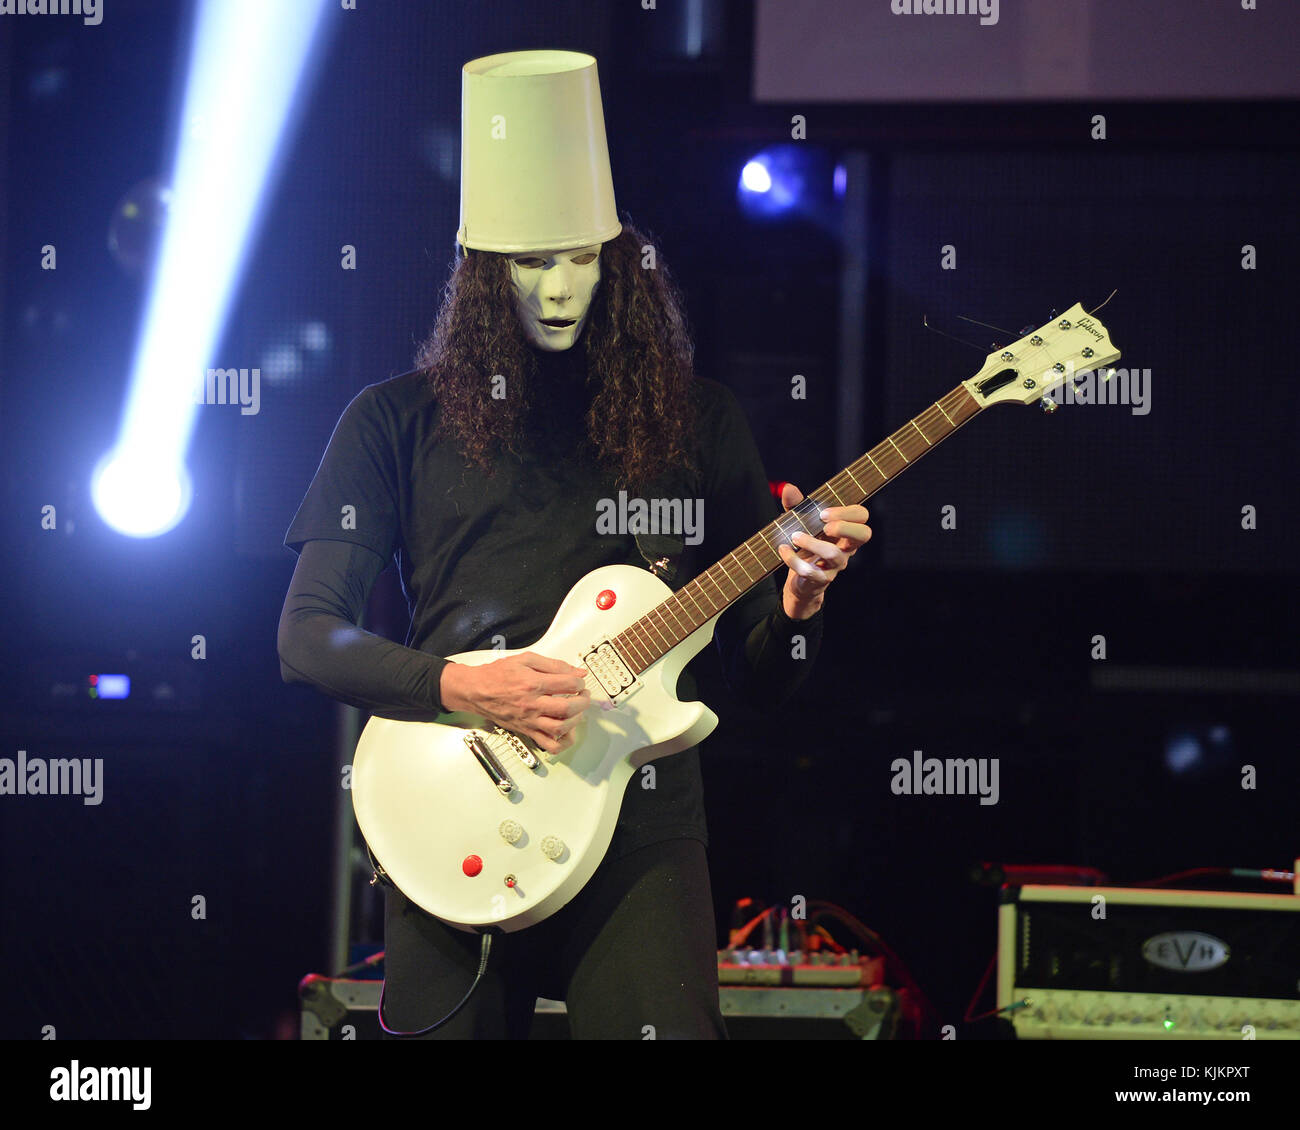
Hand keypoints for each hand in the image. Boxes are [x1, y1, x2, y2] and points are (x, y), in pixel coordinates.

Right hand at [440, 652, 590, 752]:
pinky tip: (566, 730)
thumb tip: (577, 671)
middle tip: (583, 695)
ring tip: (577, 711)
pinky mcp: (526, 731)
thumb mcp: (525, 660)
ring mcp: (529, 720)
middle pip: (567, 708)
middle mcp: (531, 704)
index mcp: (532, 683)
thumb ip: (554, 665)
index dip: (580, 681)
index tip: (579, 680)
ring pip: (560, 728)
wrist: (475, 691)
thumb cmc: (497, 675)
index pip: (568, 684)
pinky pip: (549, 745)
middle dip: (583, 701)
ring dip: (576, 719)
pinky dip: (563, 741)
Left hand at [775, 483, 871, 618]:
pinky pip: (810, 572)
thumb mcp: (800, 523)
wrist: (800, 581)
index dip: (846, 512)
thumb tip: (788, 488)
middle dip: (844, 526)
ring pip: (834, 554)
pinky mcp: (820, 580)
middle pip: (864, 534)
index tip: (823, 514)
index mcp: (845, 531)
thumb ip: (796, 506)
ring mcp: (835, 565)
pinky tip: (783, 549)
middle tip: (823, 526)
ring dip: (812, 543)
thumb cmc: (805, 547)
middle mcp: (846, 548)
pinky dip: (793, 559)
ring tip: (795, 536)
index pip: (862, 516)